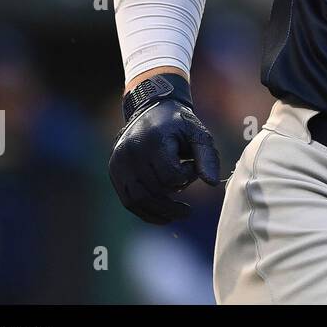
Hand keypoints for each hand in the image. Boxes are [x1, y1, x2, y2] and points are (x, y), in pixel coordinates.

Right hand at [108, 72, 220, 223]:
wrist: (151, 109)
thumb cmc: (178, 124)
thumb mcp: (197, 132)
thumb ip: (207, 156)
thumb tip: (212, 183)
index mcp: (153, 139)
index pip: (170, 174)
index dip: (186, 176)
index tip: (192, 166)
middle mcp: (131, 151)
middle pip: (154, 189)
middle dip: (174, 198)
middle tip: (188, 204)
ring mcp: (119, 162)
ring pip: (138, 199)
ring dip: (161, 211)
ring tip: (180, 214)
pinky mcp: (114, 171)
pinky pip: (128, 200)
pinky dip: (146, 212)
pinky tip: (163, 217)